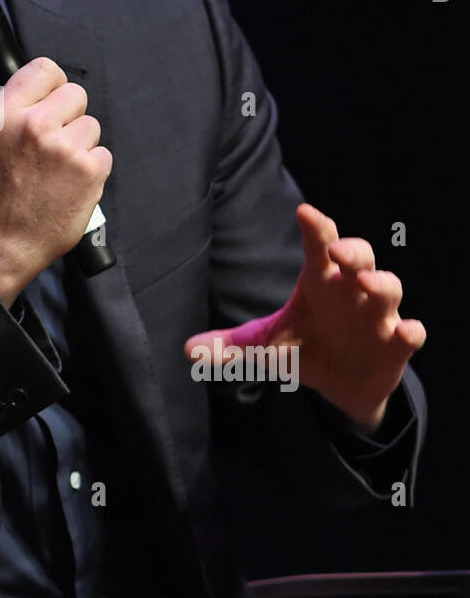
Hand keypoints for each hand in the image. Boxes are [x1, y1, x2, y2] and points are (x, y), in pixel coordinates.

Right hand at [0, 57, 111, 305]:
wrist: (1, 246)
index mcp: (5, 114)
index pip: (46, 68)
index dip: (48, 83)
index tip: (44, 100)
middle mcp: (38, 126)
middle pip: (75, 94)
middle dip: (65, 114)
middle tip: (49, 140)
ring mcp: (68, 149)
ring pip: (90, 125)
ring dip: (78, 142)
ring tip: (56, 166)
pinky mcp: (91, 172)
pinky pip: (102, 153)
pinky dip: (91, 167)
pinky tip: (68, 182)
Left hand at [183, 203, 424, 432]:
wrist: (340, 385)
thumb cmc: (304, 348)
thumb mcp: (265, 347)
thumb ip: (229, 346)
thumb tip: (187, 350)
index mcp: (320, 280)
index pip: (319, 245)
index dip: (315, 228)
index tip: (304, 212)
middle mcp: (352, 289)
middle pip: (360, 256)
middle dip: (352, 251)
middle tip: (338, 252)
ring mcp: (378, 315)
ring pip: (389, 286)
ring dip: (382, 283)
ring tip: (368, 284)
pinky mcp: (396, 344)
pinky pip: (410, 332)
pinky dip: (410, 330)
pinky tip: (405, 331)